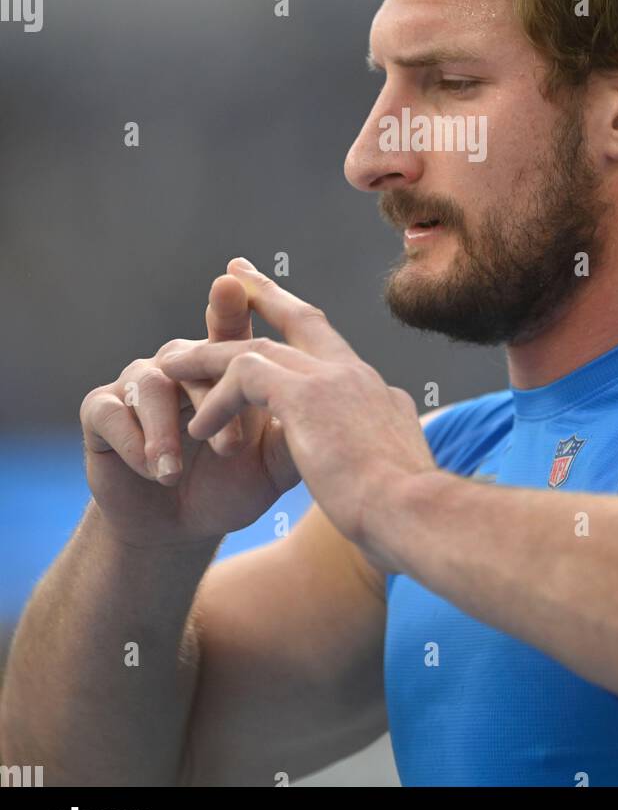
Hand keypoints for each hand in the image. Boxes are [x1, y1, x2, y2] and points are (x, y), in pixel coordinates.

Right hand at [79, 269, 300, 547]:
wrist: (181, 529)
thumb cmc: (231, 485)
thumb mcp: (272, 465)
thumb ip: (295, 433)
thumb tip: (323, 407)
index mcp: (223, 364)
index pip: (232, 326)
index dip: (232, 302)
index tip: (232, 280)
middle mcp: (180, 362)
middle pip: (196, 355)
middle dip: (214, 400)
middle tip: (231, 449)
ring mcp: (139, 383)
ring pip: (153, 383)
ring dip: (169, 430)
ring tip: (177, 472)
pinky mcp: (102, 411)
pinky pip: (112, 412)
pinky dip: (136, 443)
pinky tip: (156, 472)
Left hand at [156, 259, 436, 557]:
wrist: (415, 515)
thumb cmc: (409, 516)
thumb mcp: (395, 476)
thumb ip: (380, 454)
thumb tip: (383, 460)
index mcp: (375, 393)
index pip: (334, 347)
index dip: (304, 324)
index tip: (282, 305)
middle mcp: (356, 374)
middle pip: (301, 319)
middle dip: (264, 293)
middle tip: (234, 273)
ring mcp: (333, 379)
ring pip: (258, 347)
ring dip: (211, 355)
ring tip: (170, 366)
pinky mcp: (306, 396)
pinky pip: (244, 377)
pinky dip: (216, 398)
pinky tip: (195, 427)